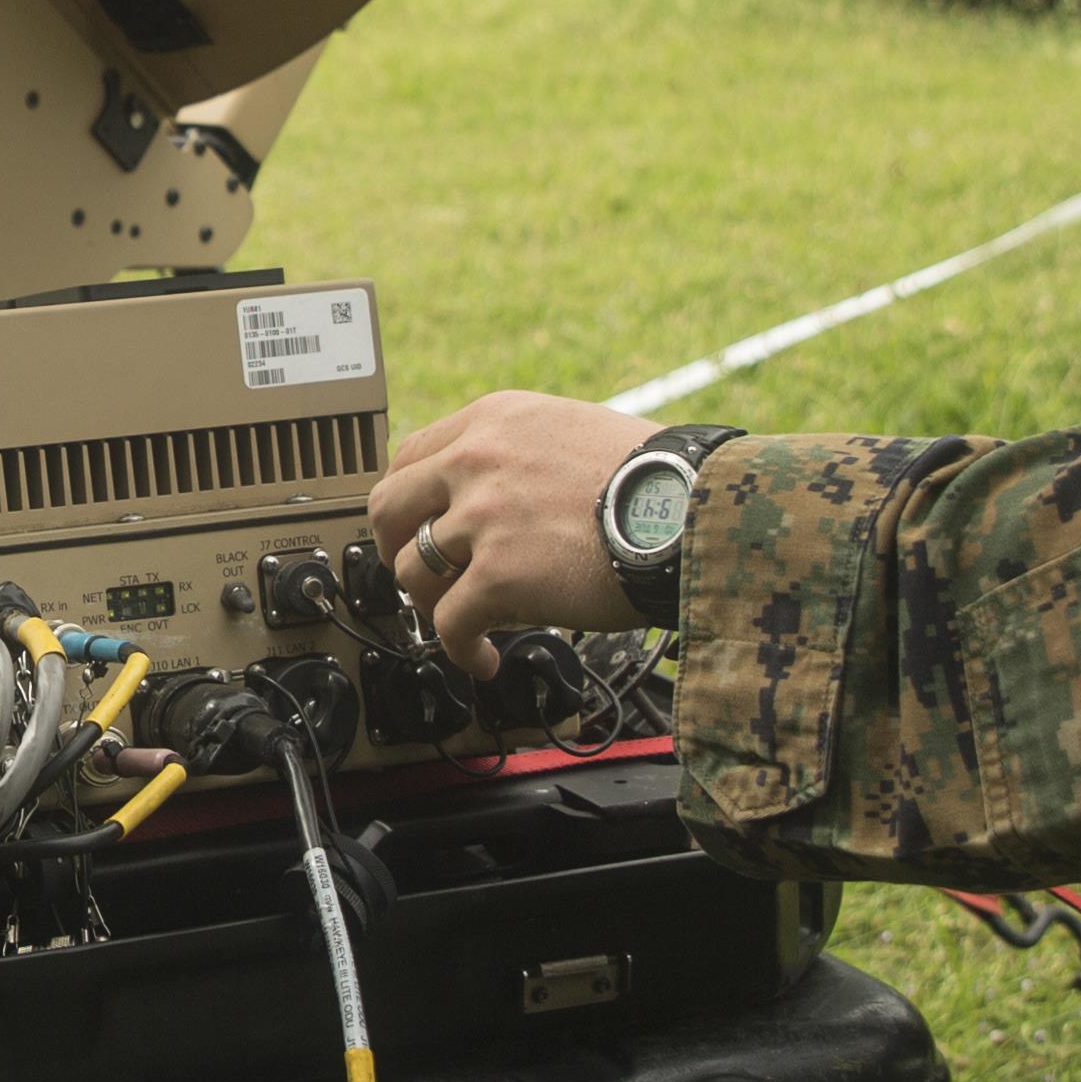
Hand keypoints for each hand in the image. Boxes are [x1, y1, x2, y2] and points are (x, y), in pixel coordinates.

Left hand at [370, 391, 652, 678]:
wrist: (693, 509)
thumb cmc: (655, 476)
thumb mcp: (571, 429)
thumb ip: (520, 451)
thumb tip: (500, 489)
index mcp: (493, 422)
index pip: (410, 456)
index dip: (407, 500)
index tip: (413, 525)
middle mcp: (476, 462)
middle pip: (388, 509)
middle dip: (392, 549)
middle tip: (414, 576)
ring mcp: (483, 518)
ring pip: (412, 572)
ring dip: (432, 606)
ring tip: (463, 623)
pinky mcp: (499, 577)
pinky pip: (448, 625)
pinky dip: (461, 651)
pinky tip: (483, 660)